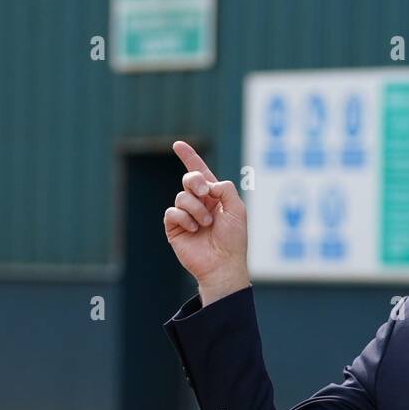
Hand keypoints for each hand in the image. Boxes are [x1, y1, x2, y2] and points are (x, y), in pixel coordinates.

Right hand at [164, 140, 249, 304]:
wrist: (223, 264)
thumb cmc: (234, 239)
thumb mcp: (237, 209)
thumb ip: (225, 188)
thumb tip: (207, 184)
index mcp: (214, 197)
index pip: (200, 173)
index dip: (189, 158)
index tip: (177, 145)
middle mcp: (199, 204)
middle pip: (189, 180)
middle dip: (195, 182)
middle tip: (204, 194)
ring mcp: (185, 216)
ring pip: (181, 197)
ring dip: (196, 208)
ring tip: (205, 224)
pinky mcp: (175, 228)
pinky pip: (172, 212)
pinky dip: (184, 218)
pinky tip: (193, 229)